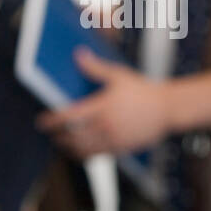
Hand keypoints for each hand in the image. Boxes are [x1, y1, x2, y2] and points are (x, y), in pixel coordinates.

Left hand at [36, 48, 170, 157]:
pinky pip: (97, 156)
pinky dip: (83, 155)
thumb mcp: (119, 76)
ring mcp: (114, 139)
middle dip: (58, 136)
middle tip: (50, 133)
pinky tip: (78, 151)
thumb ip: (95, 68)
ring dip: (68, 147)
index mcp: (103, 107)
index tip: (42, 122)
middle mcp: (106, 125)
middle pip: (73, 136)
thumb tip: (79, 55)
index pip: (70, 116)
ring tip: (60, 142)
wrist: (169, 109)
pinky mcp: (121, 149)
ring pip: (83, 149)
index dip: (52, 121)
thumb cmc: (144, 91)